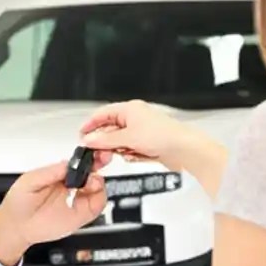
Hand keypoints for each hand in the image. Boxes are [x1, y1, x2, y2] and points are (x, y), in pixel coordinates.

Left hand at [0, 159, 108, 265]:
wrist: (16, 227)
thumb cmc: (19, 203)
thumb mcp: (31, 181)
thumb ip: (51, 172)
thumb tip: (68, 163)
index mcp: (59, 175)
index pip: (79, 162)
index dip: (89, 156)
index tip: (93, 152)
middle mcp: (70, 186)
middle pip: (93, 172)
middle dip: (100, 164)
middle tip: (101, 160)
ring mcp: (76, 200)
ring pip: (98, 188)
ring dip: (99, 182)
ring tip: (91, 181)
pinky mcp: (80, 216)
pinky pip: (97, 206)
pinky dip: (99, 198)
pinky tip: (89, 194)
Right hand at [78, 100, 205, 170]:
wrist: (184, 149)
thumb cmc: (163, 136)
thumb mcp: (128, 138)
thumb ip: (105, 140)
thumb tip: (90, 140)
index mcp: (130, 109)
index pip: (103, 114)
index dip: (90, 124)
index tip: (82, 135)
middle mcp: (135, 118)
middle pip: (110, 129)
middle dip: (105, 141)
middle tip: (98, 150)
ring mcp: (142, 131)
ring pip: (120, 141)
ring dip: (119, 149)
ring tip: (125, 153)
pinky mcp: (147, 144)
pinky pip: (130, 149)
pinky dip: (130, 154)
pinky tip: (135, 156)